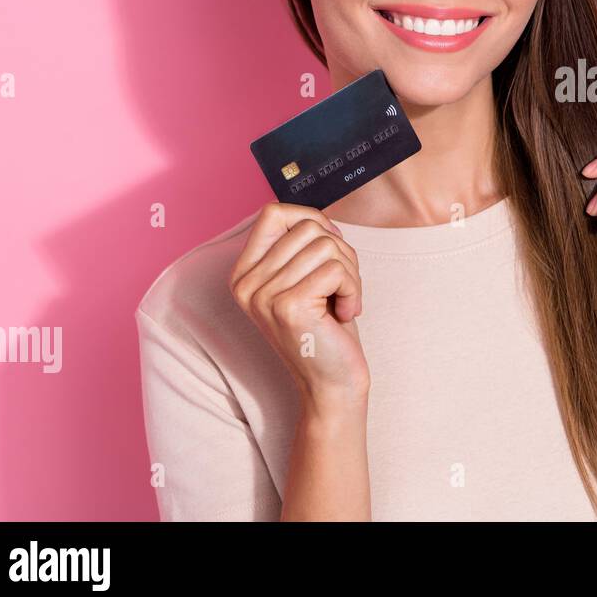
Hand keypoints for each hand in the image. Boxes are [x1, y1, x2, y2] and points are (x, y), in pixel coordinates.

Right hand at [229, 203, 370, 410]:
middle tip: (341, 286)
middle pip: (308, 227)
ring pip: (326, 246)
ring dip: (350, 273)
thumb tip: (318, 216)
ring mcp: (263, 295)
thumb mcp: (306, 280)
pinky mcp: (288, 307)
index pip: (274, 212)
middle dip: (340, 252)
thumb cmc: (326, 328)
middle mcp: (246, 282)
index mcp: (244, 272)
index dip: (313, 220)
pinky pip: (336, 269)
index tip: (330, 252)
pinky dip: (353, 289)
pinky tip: (344, 314)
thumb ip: (302, 246)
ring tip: (342, 301)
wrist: (332, 384)